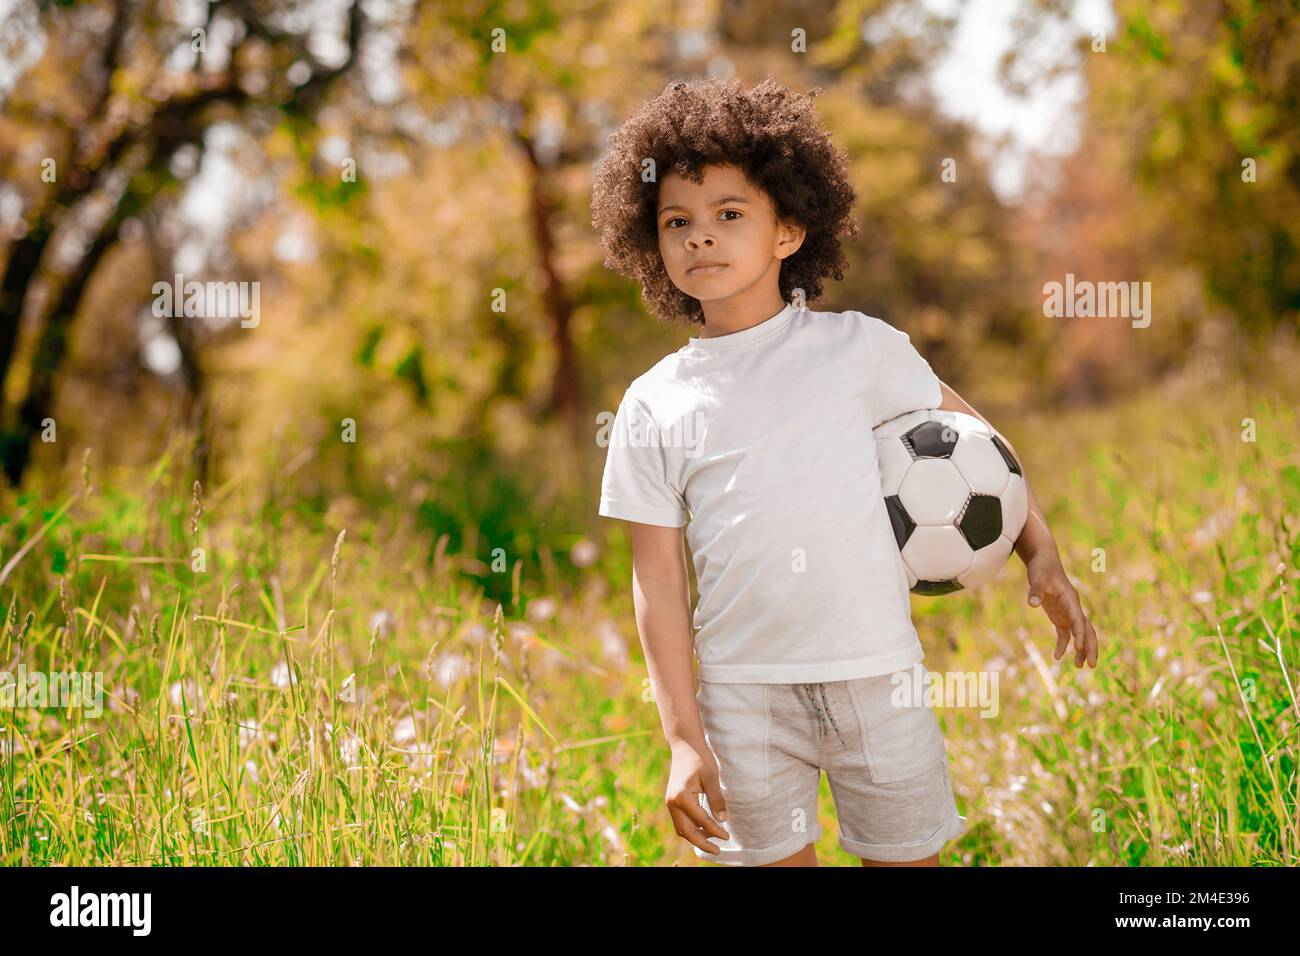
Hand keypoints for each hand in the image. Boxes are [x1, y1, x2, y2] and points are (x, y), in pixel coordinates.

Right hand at [665, 738, 729, 854]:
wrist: (684, 745)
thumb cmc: (699, 758)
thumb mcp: (712, 777)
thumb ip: (716, 799)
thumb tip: (722, 820)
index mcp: (682, 797)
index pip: (701, 821)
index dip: (715, 831)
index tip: (727, 837)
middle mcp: (672, 802)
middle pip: (686, 831)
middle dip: (702, 843)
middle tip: (718, 850)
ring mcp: (670, 802)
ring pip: (681, 828)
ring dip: (695, 837)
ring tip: (712, 841)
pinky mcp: (672, 801)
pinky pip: (680, 821)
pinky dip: (691, 828)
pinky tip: (704, 829)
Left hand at [1025, 552, 1098, 668]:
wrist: (1043, 560)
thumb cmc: (1041, 568)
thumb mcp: (1036, 577)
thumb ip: (1035, 590)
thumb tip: (1032, 603)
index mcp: (1070, 598)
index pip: (1078, 618)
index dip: (1079, 633)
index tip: (1078, 648)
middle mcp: (1073, 607)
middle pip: (1086, 629)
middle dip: (1089, 647)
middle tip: (1091, 665)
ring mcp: (1068, 612)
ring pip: (1080, 633)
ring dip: (1081, 649)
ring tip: (1079, 666)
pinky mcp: (1060, 615)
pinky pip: (1065, 633)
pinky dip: (1063, 644)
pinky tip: (1057, 657)